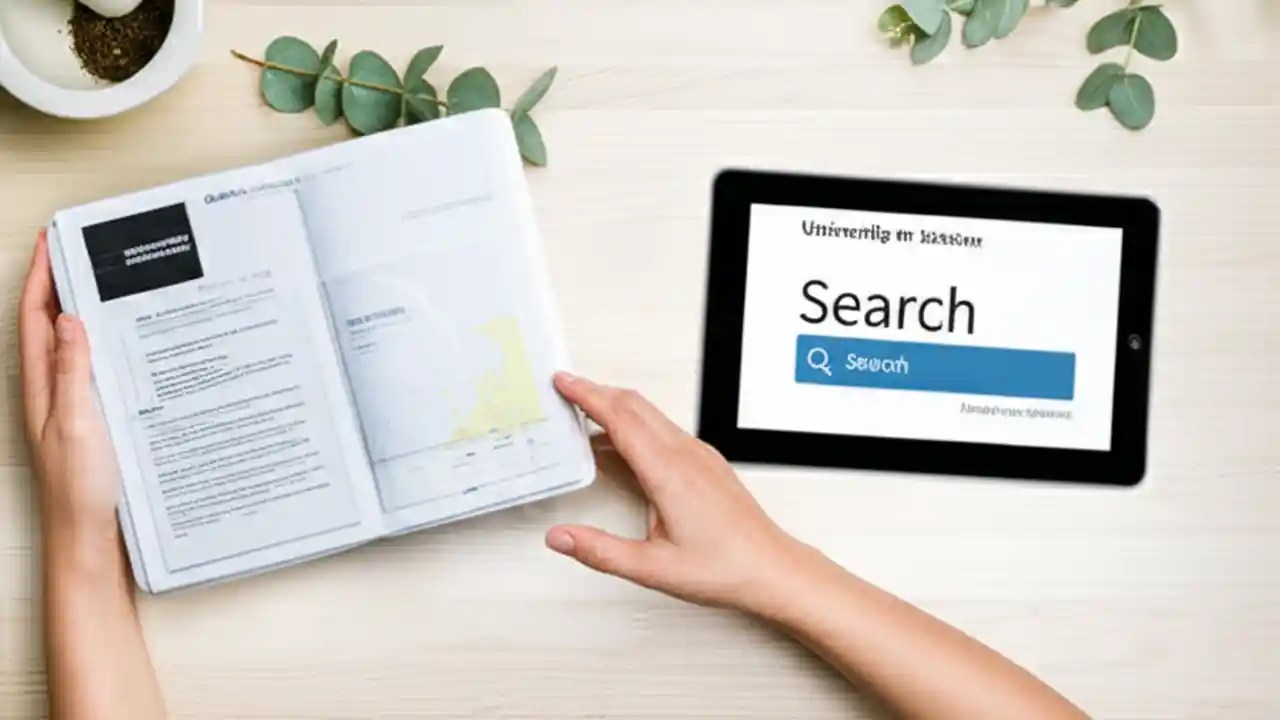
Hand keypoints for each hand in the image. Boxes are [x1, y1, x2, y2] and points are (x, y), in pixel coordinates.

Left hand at [20, 232, 120, 552]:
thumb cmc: (79, 491)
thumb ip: (72, 370)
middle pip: (49, 326)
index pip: (33, 317)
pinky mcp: (91, 424)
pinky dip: (104, 349)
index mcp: (41, 388)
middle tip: (81, 252)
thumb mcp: (77, 423)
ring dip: (83, 314)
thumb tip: (67, 318)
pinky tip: (126, 349)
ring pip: (71, 348)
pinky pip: (93, 373)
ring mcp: (70, 409)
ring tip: (103, 286)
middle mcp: (51, 394)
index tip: (53, 241)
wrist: (88, 543)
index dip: (41, 277)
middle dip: (60, 285)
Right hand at [545, 373, 813, 614]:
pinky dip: (636, 425)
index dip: (587, 396)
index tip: (563, 382)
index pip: (620, 419)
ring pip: (651, 415)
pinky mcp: (706, 463)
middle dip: (597, 392)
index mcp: (669, 473)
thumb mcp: (651, 568)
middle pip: (634, 405)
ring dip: (617, 407)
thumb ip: (600, 551)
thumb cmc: (724, 567)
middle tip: (566, 389)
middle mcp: (686, 455)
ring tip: (586, 416)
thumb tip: (561, 537)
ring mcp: (699, 456)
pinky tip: (624, 446)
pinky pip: (665, 431)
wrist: (771, 569)